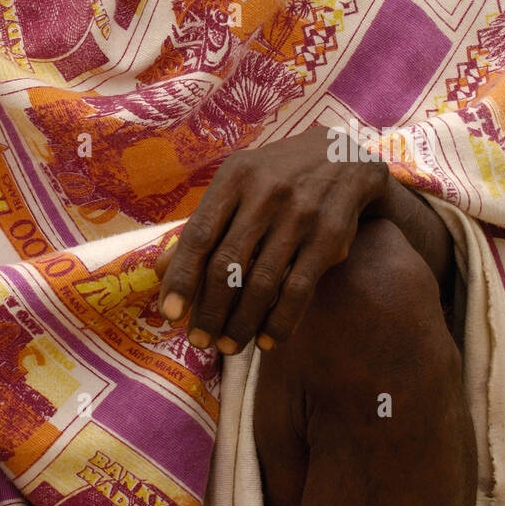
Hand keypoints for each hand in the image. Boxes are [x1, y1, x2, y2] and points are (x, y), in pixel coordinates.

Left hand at [155, 125, 387, 354]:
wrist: (343, 158)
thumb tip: (161, 271)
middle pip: (228, 264)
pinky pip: (299, 289)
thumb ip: (202, 225)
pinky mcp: (329, 237)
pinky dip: (280, 321)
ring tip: (227, 347)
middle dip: (210, 310)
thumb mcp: (237, 184)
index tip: (169, 314)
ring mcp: (300, 215)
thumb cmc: (275, 177)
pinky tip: (267, 342)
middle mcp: (266, 193)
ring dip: (242, 323)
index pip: (199, 234)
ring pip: (263, 282)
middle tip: (199, 342)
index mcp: (234, 177)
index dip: (182, 278)